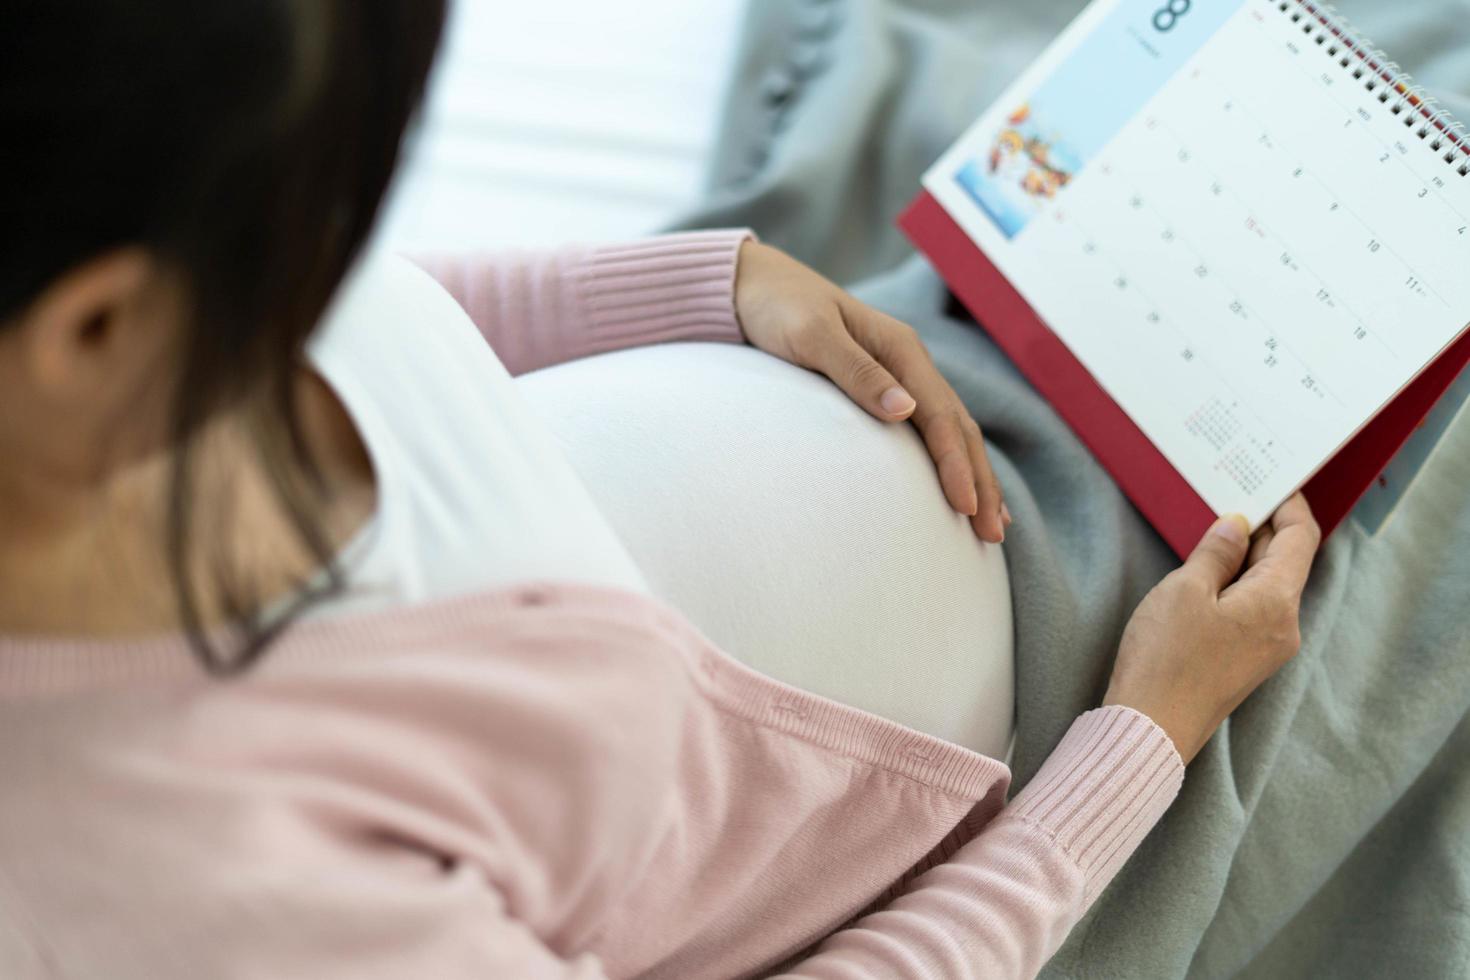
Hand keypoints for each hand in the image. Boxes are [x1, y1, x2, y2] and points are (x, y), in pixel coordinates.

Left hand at [733, 240, 1009, 541]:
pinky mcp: (884, 389)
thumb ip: (855, 371)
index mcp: (900, 349)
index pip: (940, 416)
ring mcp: (901, 376)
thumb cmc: (779, 309)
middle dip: (980, 481)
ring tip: (993, 524)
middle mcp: (909, 362)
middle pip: (959, 428)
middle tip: (993, 534)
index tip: (965, 507)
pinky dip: (952, 462)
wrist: (753, 286)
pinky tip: (960, 489)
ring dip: (975, 476)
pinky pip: (930, 430)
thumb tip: (905, 409)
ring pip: (953, 432)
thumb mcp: (811, 335)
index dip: (956, 463)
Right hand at [1103, 494, 1321, 763]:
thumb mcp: (1184, 590)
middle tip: (1238, 499)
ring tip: (1219, 533)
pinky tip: (1211, 576)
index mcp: (1276, 601)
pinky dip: (1239, 585)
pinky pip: (1255, 610)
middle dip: (1266, 531)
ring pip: (1269, 588)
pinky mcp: (1247, 663)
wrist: (1151, 728)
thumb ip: (1216, 553)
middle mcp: (1284, 625)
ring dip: (1248, 559)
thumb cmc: (1166, 658)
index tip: (1275, 483)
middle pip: (1287, 564)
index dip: (1291, 507)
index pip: (1300, 541)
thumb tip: (1237, 525)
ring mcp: (1268, 648)